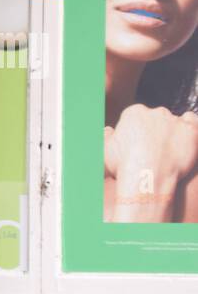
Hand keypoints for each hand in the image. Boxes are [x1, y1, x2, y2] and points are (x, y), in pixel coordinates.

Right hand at [105, 104, 197, 221]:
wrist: (147, 180)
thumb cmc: (123, 167)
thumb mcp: (104, 150)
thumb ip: (106, 136)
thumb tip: (109, 131)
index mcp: (133, 113)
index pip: (136, 117)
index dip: (136, 131)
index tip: (136, 144)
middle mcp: (155, 112)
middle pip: (156, 118)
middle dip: (155, 130)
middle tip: (153, 149)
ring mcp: (175, 120)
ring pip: (175, 120)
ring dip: (172, 131)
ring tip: (168, 150)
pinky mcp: (191, 130)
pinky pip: (192, 121)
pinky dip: (189, 128)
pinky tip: (184, 139)